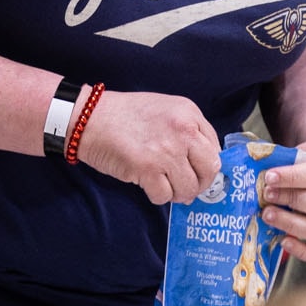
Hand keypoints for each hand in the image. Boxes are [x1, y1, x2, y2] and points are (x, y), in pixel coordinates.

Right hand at [75, 89, 221, 204]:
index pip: (214, 148)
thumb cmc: (126, 115)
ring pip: (189, 188)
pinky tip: (148, 185)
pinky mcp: (147, 169)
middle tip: (187, 186)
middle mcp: (184, 131)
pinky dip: (158, 196)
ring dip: (178, 194)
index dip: (206, 165)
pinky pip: (164, 196)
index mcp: (190, 113)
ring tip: (165, 186)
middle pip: (210, 170)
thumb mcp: (166, 109)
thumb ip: (187, 130)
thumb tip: (202, 161)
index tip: (197, 172)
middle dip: (200, 184)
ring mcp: (167, 151)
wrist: (90, 117)